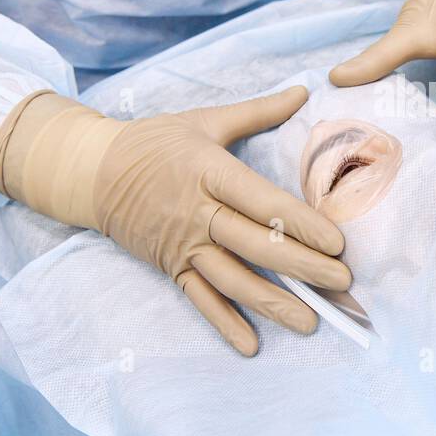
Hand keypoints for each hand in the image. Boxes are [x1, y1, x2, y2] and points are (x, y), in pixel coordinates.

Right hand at [0, 87, 347, 355]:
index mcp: (209, 171)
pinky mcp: (170, 266)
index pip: (261, 201)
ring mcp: (183, 244)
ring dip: (272, 303)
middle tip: (343, 283)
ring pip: (232, 279)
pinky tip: (251, 346)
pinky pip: (200, 299)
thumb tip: (304, 90)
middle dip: (301, 267)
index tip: (336, 242)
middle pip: (255, 244)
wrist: (92, 172)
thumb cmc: (155, 142)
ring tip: (311, 321)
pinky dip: (224, 323)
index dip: (299, 224)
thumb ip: (258, 111)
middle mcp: (197, 212)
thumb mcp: (204, 120)